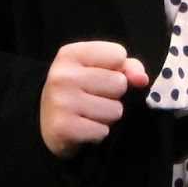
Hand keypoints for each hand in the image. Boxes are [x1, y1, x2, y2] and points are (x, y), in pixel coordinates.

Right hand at [40, 40, 149, 157]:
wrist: (45, 121)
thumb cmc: (79, 89)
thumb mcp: (99, 69)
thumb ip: (127, 67)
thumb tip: (142, 79)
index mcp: (70, 54)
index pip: (118, 54)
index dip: (117, 69)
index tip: (99, 76)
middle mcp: (63, 75)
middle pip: (120, 83)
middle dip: (114, 95)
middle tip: (93, 98)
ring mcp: (62, 102)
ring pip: (116, 110)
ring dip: (108, 115)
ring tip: (89, 113)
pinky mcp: (64, 128)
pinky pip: (103, 131)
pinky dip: (98, 132)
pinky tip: (84, 126)